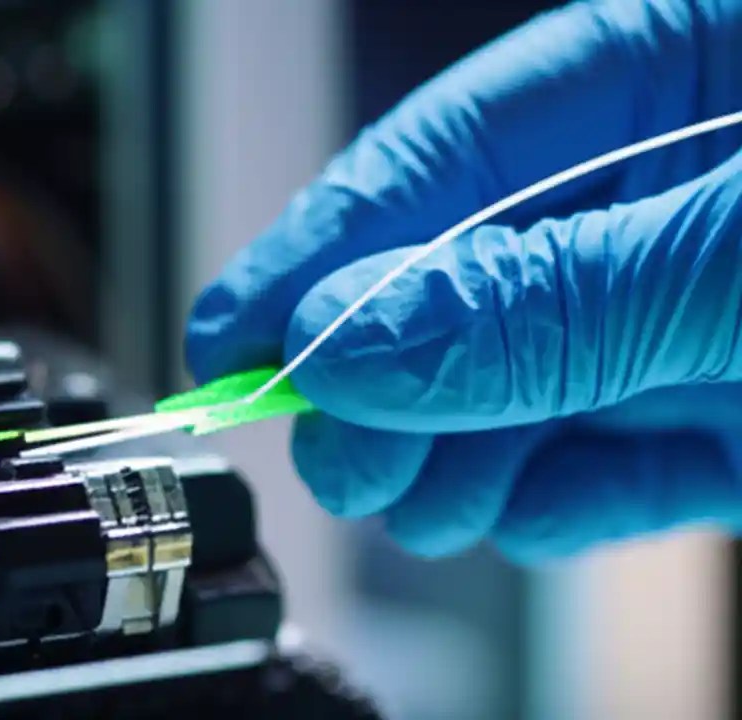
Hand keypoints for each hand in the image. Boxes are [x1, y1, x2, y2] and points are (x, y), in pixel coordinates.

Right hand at [186, 0, 741, 561]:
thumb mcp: (738, 255)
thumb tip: (344, 342)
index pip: (445, 151)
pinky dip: (565, 502)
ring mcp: (706, 303)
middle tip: (321, 441)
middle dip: (382, 371)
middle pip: (471, 274)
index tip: (233, 328)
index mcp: (676, 74)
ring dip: (453, 453)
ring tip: (400, 499)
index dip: (321, 243)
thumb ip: (546, 302)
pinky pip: (627, 462)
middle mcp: (673, 190)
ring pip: (533, 377)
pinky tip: (514, 515)